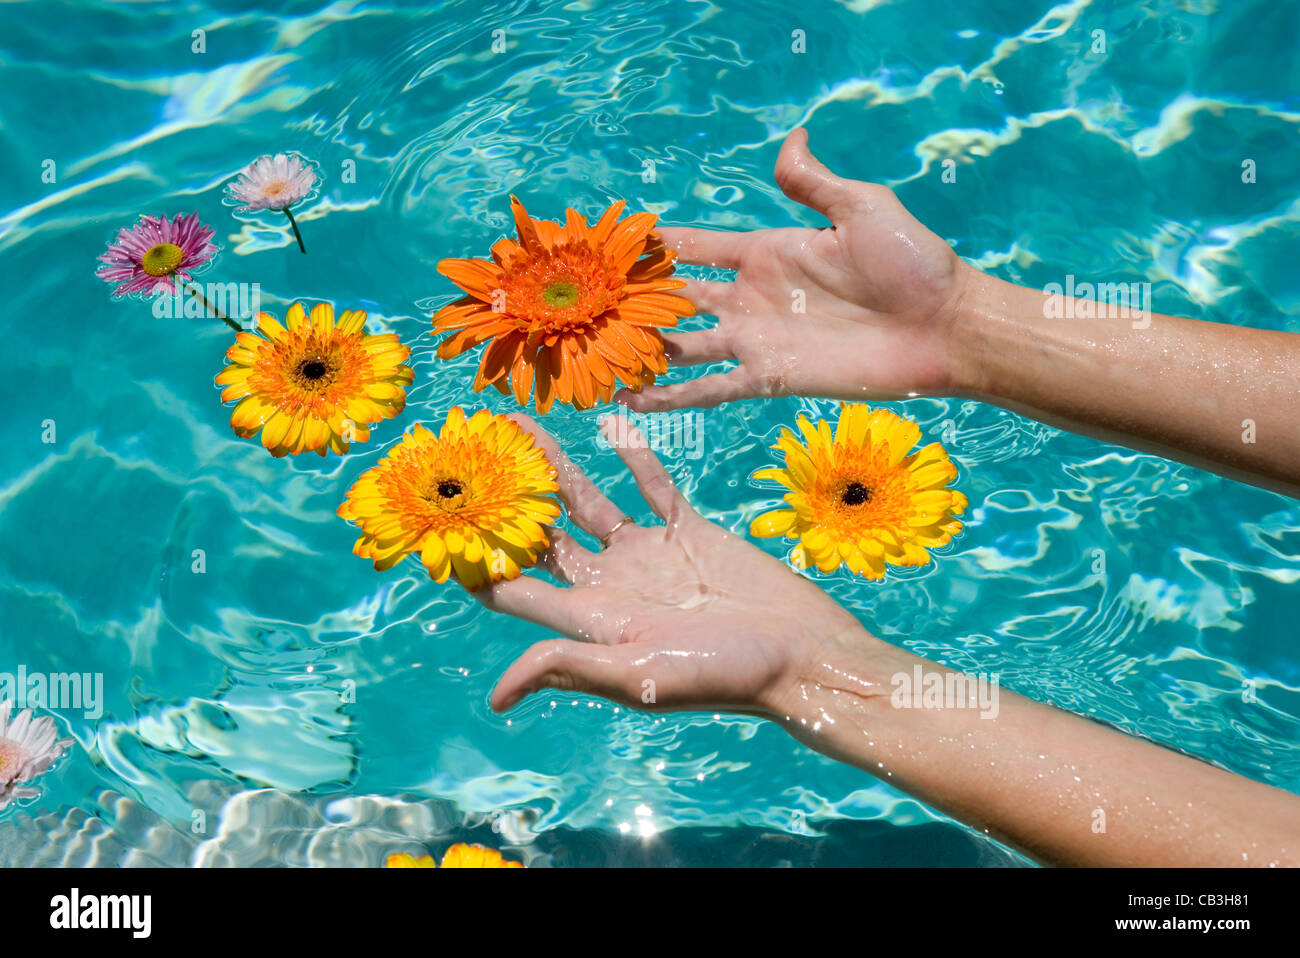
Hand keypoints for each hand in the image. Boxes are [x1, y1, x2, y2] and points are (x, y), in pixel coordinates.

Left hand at [479, 413, 873, 714]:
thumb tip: (498, 697)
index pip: (514, 590)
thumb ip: (569, 666)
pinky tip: (606, 422)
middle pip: (539, 536)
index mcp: (589, 618)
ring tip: (517, 423)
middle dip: (503, 499)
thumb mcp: (638, 675)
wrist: (802, 652)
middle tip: (468, 452)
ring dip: (552, 465)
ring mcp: (646, 554)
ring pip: (584, 500)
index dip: (475, 563)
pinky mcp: (687, 530)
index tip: (436, 523)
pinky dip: (630, 453)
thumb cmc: (723, 675)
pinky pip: (650, 484)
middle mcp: (608, 583)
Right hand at [616, 128, 974, 410]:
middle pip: (677, 299)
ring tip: (594, 359)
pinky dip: (672, 396)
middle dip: (633, 304)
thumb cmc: (912, 262)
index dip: (655, 245)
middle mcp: (752, 298)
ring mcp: (758, 340)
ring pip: (683, 346)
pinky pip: (711, 388)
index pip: (696, 247)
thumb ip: (812, 183)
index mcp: (767, 252)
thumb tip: (792, 137)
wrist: (943, 326)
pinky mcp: (771, 378)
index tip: (610, 245)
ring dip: (642, 352)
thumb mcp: (860, 208)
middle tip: (583, 308)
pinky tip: (632, 402)